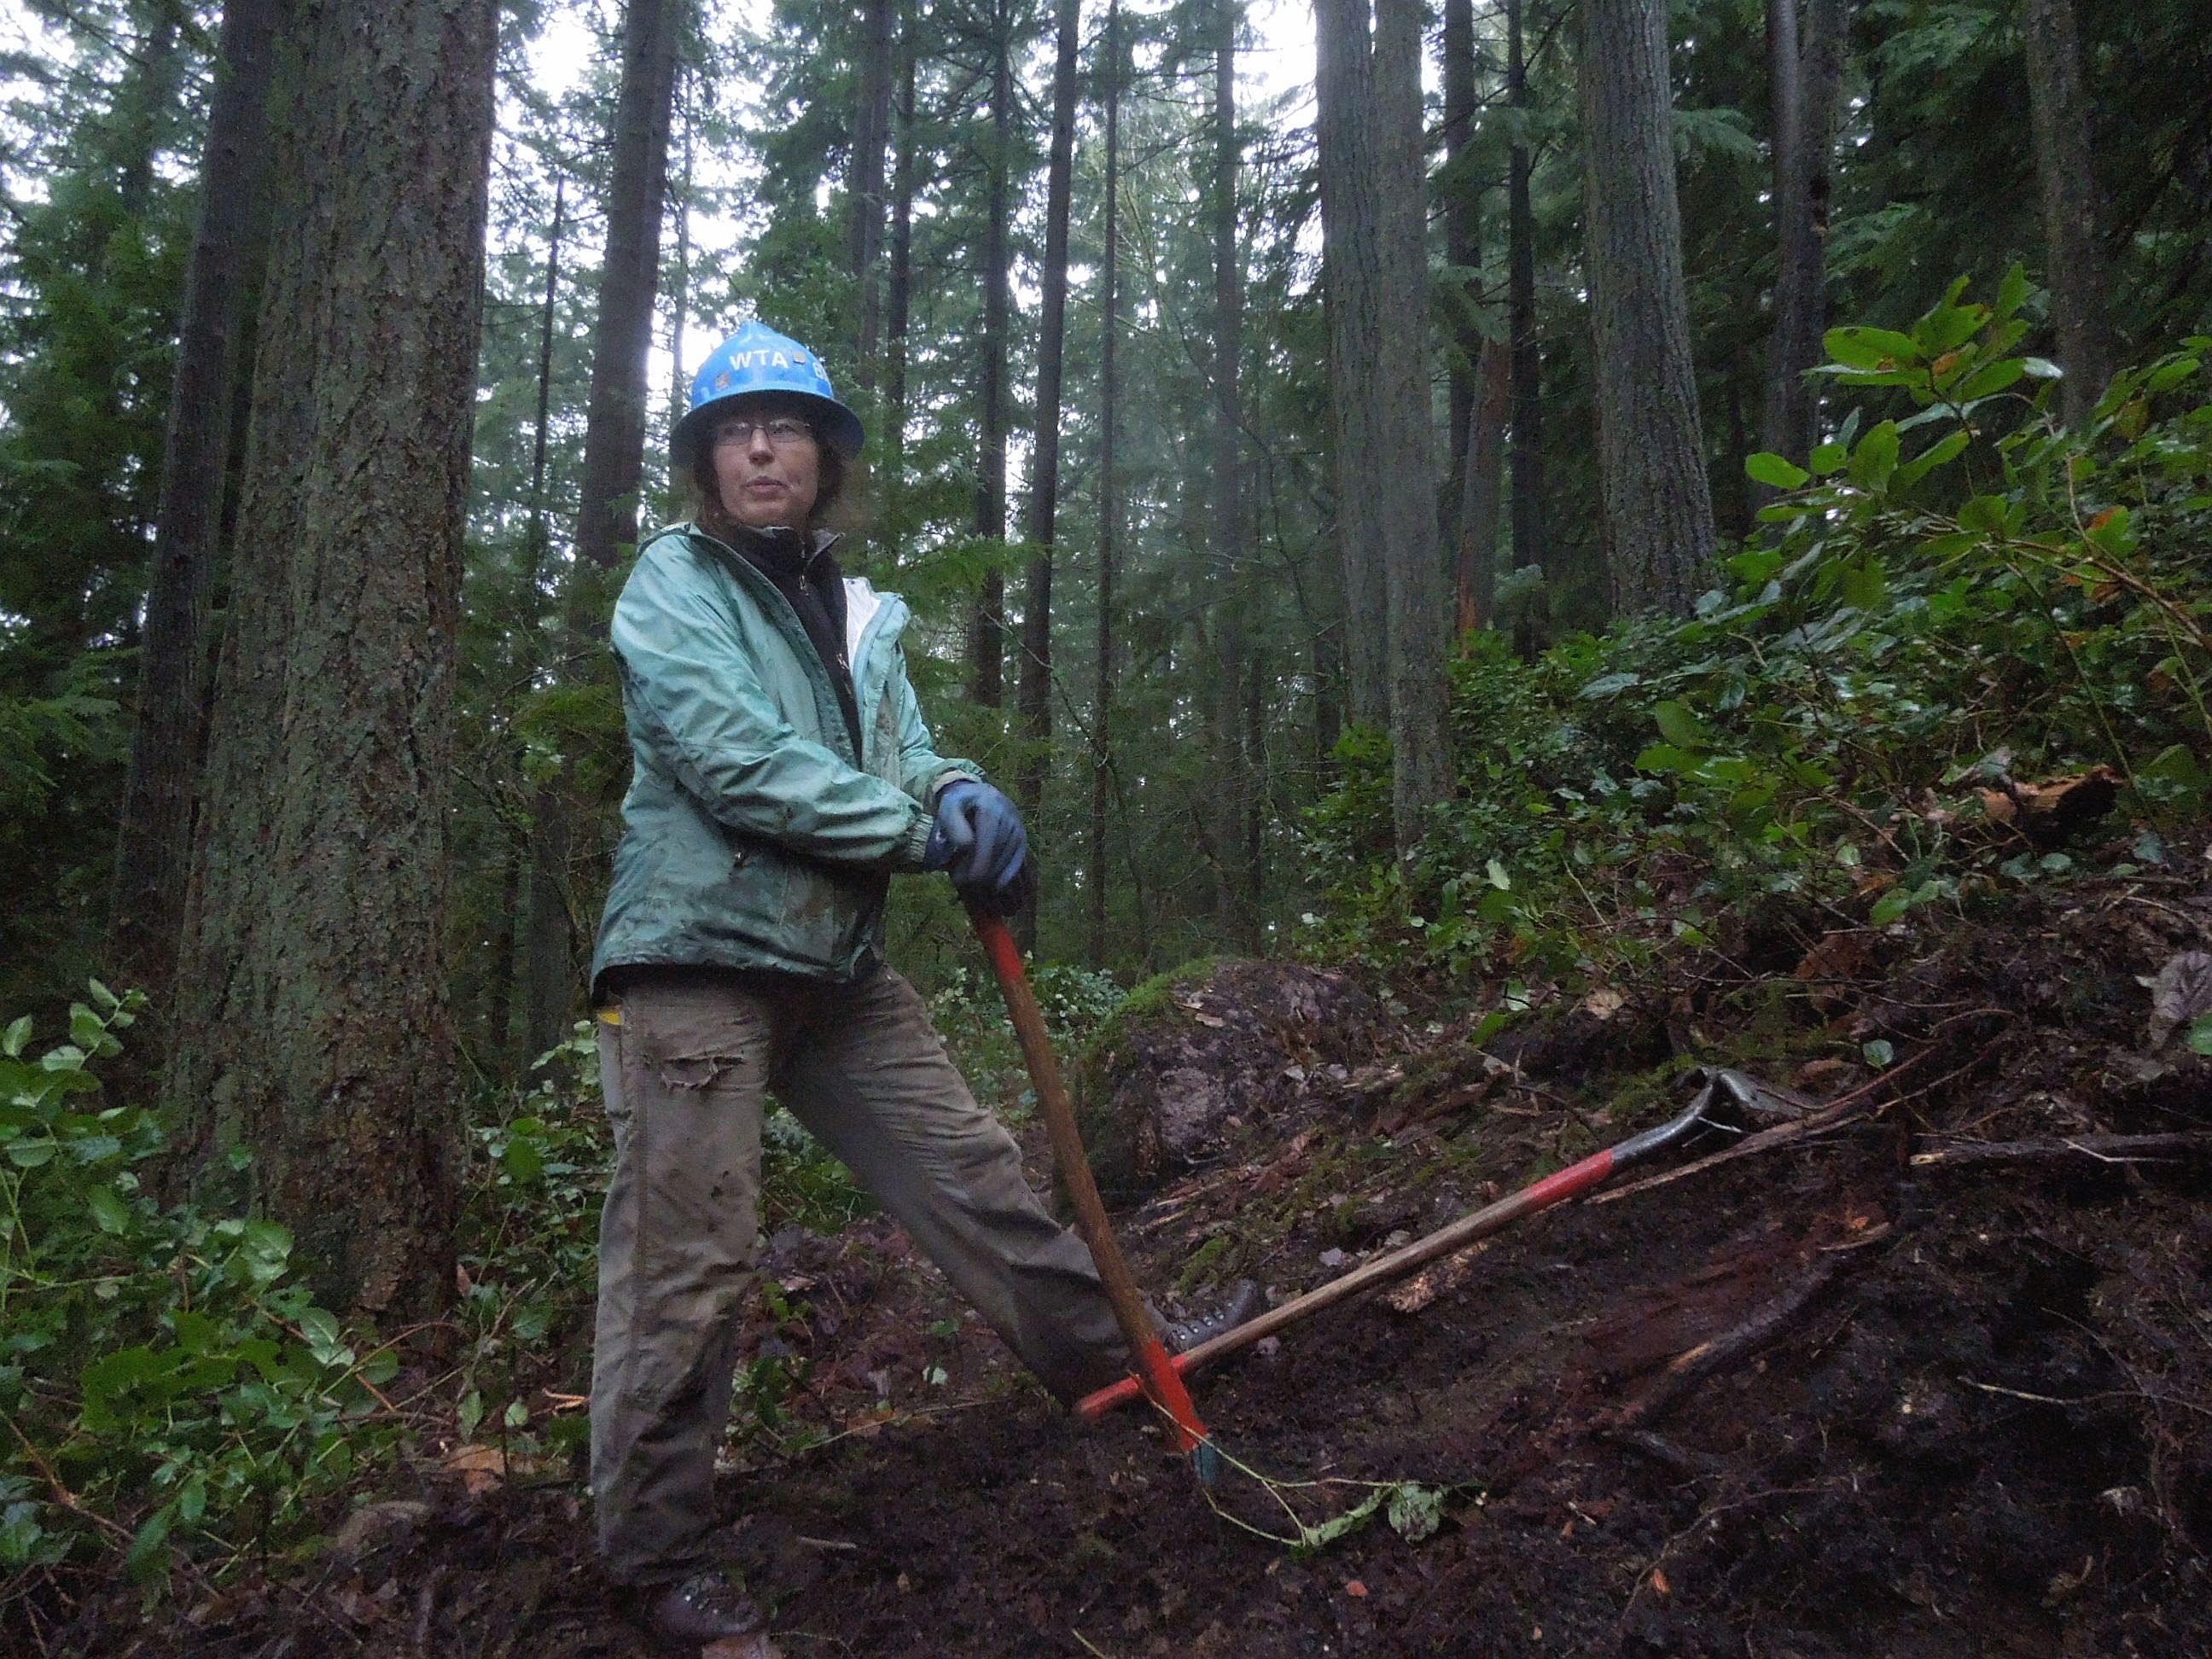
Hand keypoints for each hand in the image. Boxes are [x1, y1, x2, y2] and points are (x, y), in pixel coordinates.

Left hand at [925, 781, 1028, 907]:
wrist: (981, 794)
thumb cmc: (962, 803)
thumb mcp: (950, 806)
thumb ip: (954, 823)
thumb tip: (967, 845)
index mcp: (991, 808)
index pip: (989, 841)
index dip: (978, 864)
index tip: (964, 879)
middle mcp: (1010, 817)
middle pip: (998, 852)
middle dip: (982, 872)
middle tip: (964, 883)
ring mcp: (1018, 827)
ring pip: (1008, 858)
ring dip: (992, 875)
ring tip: (974, 883)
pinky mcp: (1022, 837)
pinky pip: (1018, 859)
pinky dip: (1008, 874)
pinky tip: (997, 886)